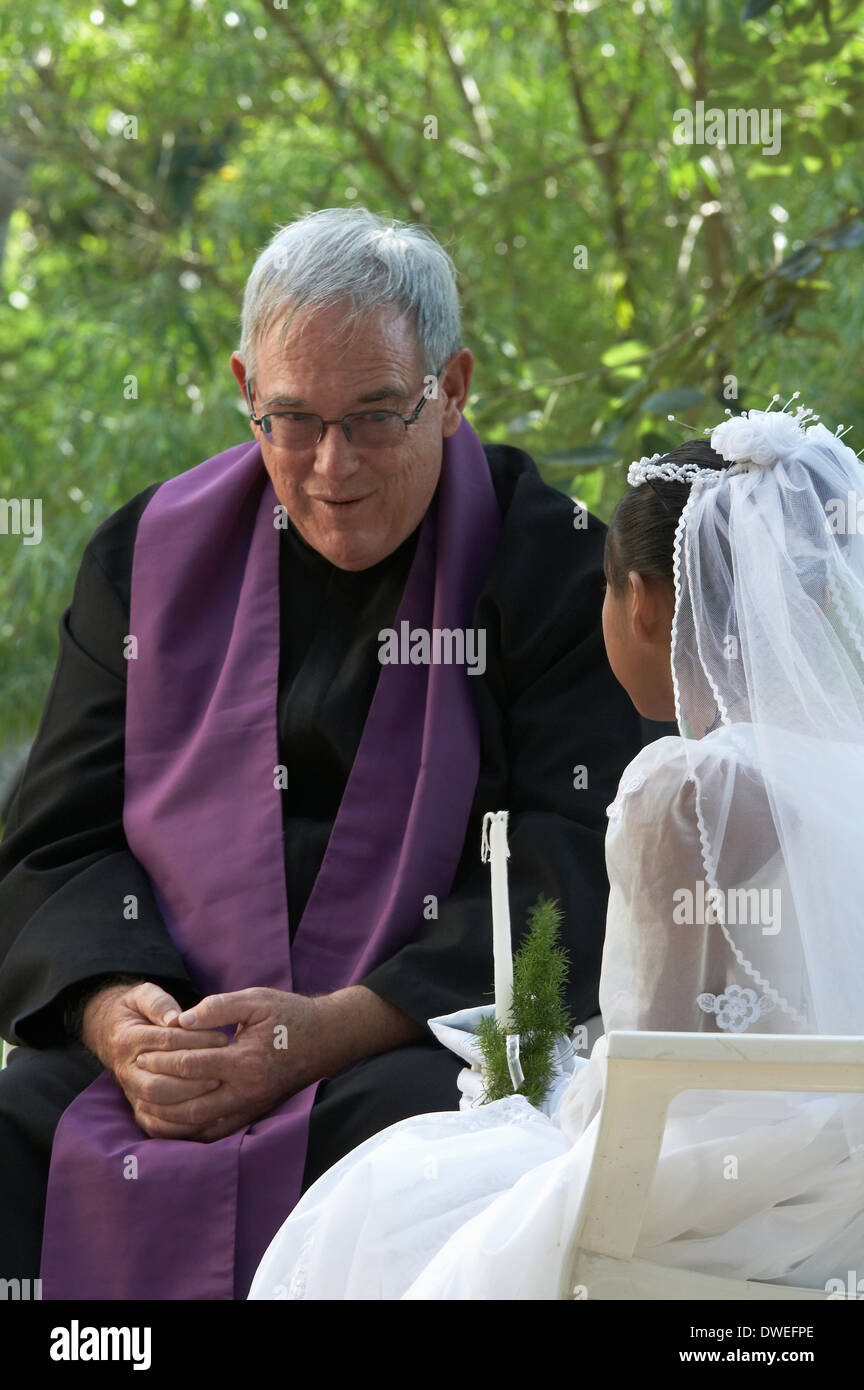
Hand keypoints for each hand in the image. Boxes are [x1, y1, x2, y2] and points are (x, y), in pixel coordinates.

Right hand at [82, 980, 230, 1139]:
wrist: (114, 1033)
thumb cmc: (139, 1011)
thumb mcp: (143, 995)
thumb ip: (158, 1002)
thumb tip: (175, 1017)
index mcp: (127, 1039)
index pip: (166, 1042)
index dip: (196, 1040)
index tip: (222, 1039)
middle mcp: (126, 1070)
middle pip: (158, 1082)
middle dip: (193, 1078)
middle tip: (221, 1070)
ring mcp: (131, 1092)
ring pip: (158, 1104)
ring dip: (190, 1099)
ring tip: (217, 1087)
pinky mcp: (139, 1109)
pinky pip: (157, 1126)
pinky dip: (181, 1126)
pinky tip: (208, 1115)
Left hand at [134, 988, 324, 1142]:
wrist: (325, 1039)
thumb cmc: (289, 1016)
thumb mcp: (255, 999)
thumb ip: (217, 1006)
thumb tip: (180, 1019)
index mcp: (246, 1060)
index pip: (192, 1065)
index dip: (162, 1059)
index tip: (141, 1052)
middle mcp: (247, 1091)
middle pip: (189, 1104)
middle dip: (158, 1092)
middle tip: (136, 1079)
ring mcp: (250, 1108)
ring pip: (199, 1126)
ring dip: (168, 1119)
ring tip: (143, 1104)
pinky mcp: (253, 1116)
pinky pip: (215, 1133)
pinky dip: (189, 1132)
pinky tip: (170, 1122)